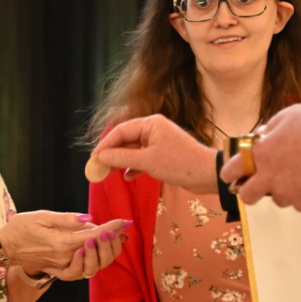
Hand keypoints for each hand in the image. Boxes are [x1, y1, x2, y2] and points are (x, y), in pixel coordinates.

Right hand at [0, 210, 122, 275]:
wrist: (5, 246)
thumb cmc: (21, 227)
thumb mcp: (42, 216)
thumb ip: (67, 219)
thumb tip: (89, 219)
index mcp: (61, 243)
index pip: (93, 236)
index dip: (111, 228)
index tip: (124, 221)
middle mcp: (64, 258)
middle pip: (97, 253)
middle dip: (113, 239)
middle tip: (123, 227)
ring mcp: (61, 267)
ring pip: (92, 266)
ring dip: (106, 253)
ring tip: (115, 239)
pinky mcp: (58, 271)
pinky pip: (80, 272)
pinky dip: (92, 264)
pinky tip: (98, 254)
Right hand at [92, 114, 218, 191]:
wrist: (207, 175)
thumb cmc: (180, 164)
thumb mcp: (148, 161)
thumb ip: (123, 158)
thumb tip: (101, 156)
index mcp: (151, 124)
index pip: (121, 131)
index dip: (105, 144)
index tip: (93, 158)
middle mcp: (153, 129)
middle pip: (125, 139)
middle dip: (112, 153)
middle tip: (99, 167)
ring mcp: (158, 142)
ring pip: (132, 150)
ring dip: (121, 161)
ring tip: (110, 173)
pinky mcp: (162, 154)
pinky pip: (141, 158)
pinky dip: (133, 167)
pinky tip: (128, 177)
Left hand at [227, 103, 300, 209]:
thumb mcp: (291, 115)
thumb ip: (270, 126)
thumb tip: (261, 135)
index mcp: (261, 155)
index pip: (231, 170)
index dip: (229, 173)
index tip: (232, 173)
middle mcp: (270, 178)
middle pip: (247, 196)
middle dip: (250, 191)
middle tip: (260, 183)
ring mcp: (287, 194)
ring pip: (278, 199)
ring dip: (282, 190)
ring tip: (299, 174)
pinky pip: (299, 202)